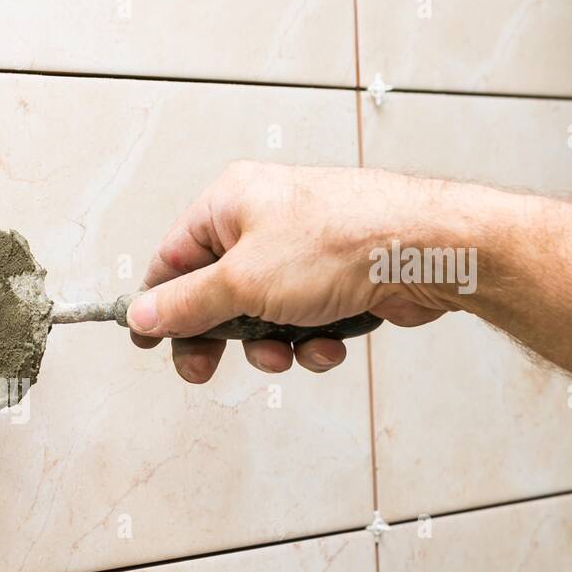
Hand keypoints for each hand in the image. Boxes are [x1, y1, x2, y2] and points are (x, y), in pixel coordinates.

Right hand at [126, 161, 451, 381]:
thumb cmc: (345, 242)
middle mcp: (262, 220)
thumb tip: (142, 315)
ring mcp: (300, 251)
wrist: (429, 252)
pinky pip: (300, 319)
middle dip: (219, 336)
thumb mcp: (242, 282)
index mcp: (230, 203)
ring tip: (287, 352)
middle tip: (205, 368)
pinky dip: (310, 340)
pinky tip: (328, 342)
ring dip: (270, 344)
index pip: (171, 259)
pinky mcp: (333, 278)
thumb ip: (186, 304)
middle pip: (214, 293)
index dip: (157, 304)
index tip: (147, 341)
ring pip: (259, 314)